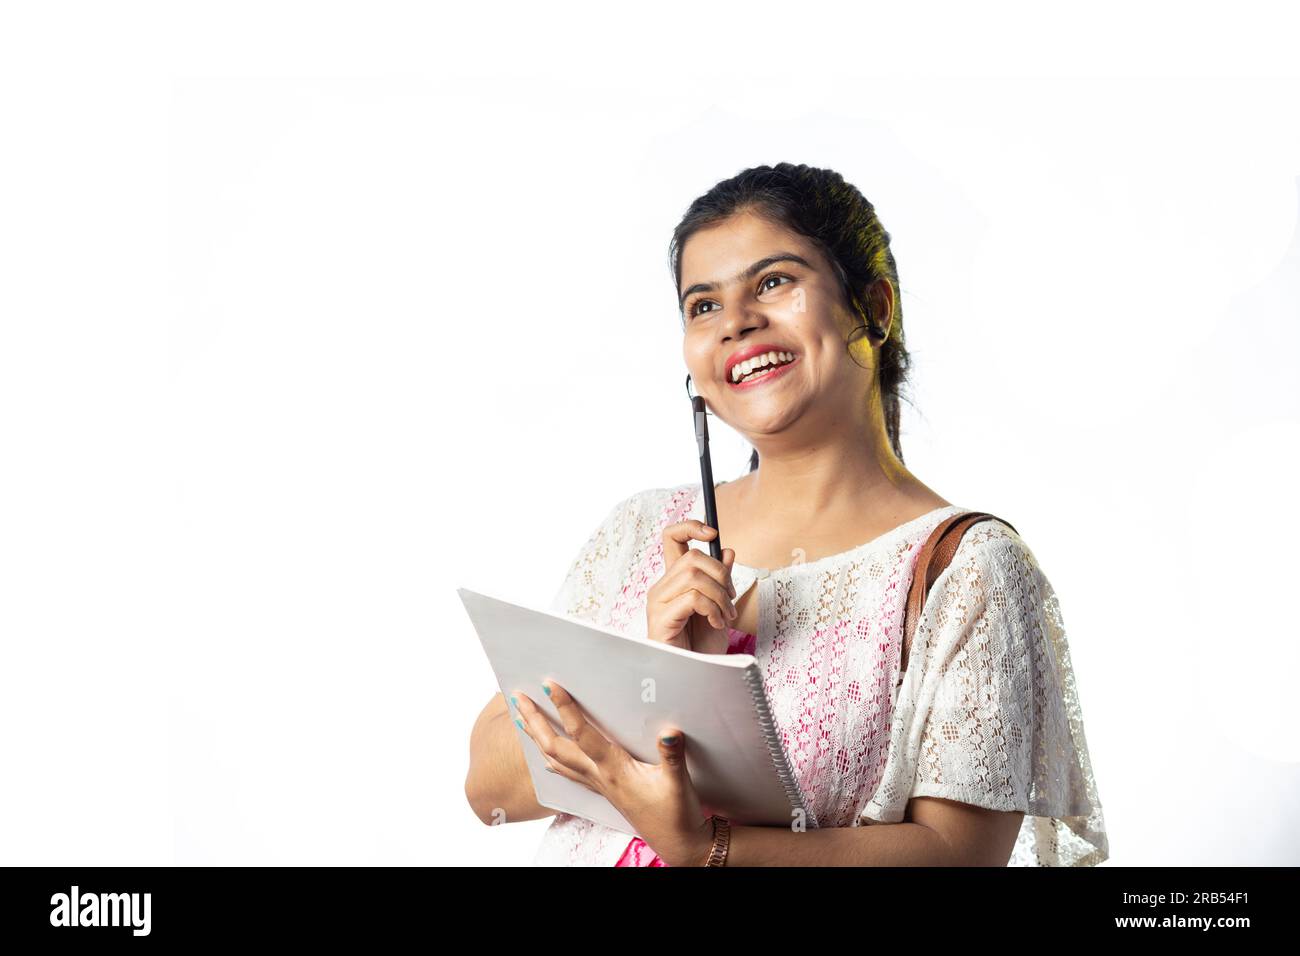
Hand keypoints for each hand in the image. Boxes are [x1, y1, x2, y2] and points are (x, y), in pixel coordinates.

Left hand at [510, 680, 716, 866]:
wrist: (676, 843)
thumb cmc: (675, 814)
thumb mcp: (678, 782)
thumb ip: (672, 755)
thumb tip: (669, 732)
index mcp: (614, 769)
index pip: (582, 733)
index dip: (565, 708)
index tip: (549, 686)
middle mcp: (600, 776)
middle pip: (555, 746)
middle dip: (535, 721)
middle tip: (518, 698)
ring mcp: (598, 784)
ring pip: (556, 760)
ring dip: (536, 738)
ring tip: (521, 719)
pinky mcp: (603, 791)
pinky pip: (568, 774)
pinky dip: (552, 761)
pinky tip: (543, 759)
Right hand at [645, 519, 737, 654]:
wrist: (699, 677)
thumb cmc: (704, 646)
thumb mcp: (720, 606)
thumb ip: (721, 580)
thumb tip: (727, 550)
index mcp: (673, 581)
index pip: (671, 538)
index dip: (689, 526)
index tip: (712, 532)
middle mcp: (661, 587)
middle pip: (692, 556)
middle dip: (721, 574)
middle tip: (730, 598)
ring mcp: (658, 602)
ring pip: (693, 576)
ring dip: (719, 595)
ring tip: (725, 615)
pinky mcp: (660, 619)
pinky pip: (692, 598)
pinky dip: (712, 609)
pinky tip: (716, 623)